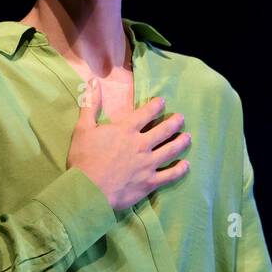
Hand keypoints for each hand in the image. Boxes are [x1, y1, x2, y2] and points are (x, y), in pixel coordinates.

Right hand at [67, 79, 191, 211]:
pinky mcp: (150, 182)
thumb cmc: (83, 159)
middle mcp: (141, 145)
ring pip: (171, 150)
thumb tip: (93, 82)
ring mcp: (148, 164)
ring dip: (181, 142)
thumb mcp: (83, 128)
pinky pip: (170, 175)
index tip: (163, 102)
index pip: (146, 113)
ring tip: (188, 137)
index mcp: (126, 130)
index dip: (156, 106)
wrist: (87, 190)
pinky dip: (180, 170)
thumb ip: (90, 105)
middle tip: (181, 118)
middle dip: (174, 122)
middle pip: (163, 130)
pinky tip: (186, 165)